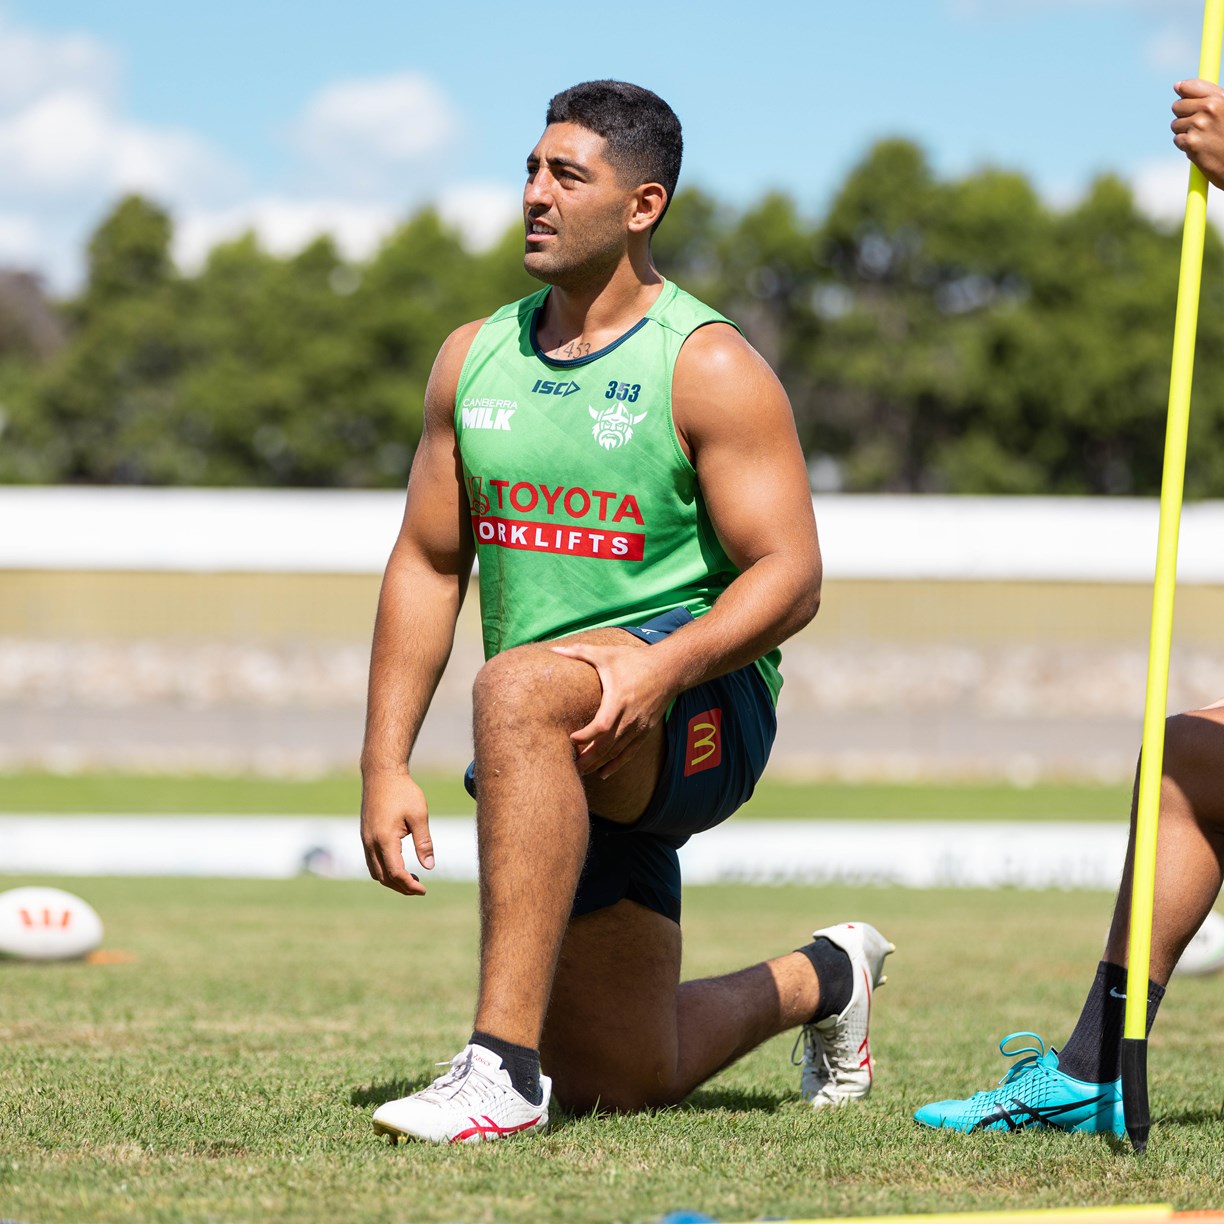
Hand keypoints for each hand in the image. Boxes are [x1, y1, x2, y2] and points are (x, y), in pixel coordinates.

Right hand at [360, 770, 434, 895]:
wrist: (381, 774)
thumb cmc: (403, 791)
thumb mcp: (419, 815)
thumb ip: (424, 842)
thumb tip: (429, 867)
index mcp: (385, 839)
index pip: (396, 872)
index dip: (410, 885)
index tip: (424, 890)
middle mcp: (371, 843)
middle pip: (384, 877)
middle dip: (401, 887)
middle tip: (420, 888)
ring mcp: (365, 840)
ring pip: (375, 872)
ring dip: (391, 880)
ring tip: (412, 879)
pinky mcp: (365, 836)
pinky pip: (372, 862)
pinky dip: (384, 870)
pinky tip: (399, 865)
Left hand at [550, 641, 673, 778]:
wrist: (669, 669)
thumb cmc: (634, 660)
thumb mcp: (607, 654)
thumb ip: (579, 652)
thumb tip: (554, 648)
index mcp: (619, 699)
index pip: (601, 726)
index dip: (585, 736)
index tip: (570, 738)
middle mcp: (630, 717)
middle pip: (607, 746)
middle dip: (588, 758)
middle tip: (570, 767)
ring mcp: (639, 727)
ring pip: (617, 753)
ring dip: (598, 763)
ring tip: (580, 772)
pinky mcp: (645, 731)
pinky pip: (629, 753)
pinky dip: (616, 765)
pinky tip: (603, 773)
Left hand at [1173, 80, 1223, 189]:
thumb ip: (1213, 97)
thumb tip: (1178, 86)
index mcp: (1221, 97)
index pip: (1190, 86)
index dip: (1183, 91)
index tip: (1180, 92)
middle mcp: (1209, 108)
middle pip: (1178, 106)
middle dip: (1184, 114)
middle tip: (1198, 124)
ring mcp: (1199, 126)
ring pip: (1176, 124)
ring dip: (1185, 131)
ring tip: (1203, 138)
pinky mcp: (1191, 143)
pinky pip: (1178, 139)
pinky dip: (1186, 145)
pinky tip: (1201, 148)